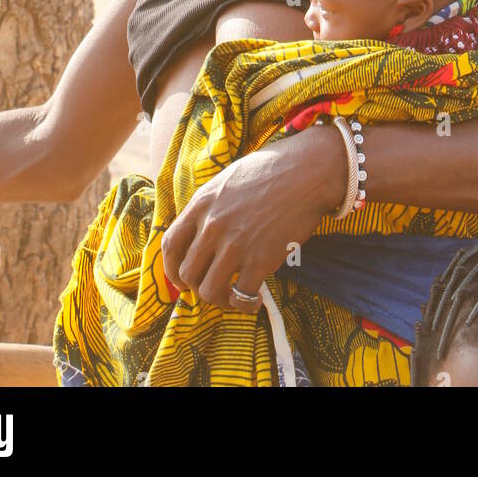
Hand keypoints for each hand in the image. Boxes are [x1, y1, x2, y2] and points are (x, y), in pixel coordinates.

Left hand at [160, 125, 347, 313]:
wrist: (307, 172)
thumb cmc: (271, 171)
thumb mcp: (227, 180)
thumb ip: (210, 206)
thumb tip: (201, 232)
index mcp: (202, 204)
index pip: (170, 245)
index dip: (171, 269)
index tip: (181, 281)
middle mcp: (212, 226)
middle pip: (188, 273)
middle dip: (196, 288)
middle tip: (212, 289)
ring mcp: (235, 244)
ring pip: (209, 291)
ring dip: (220, 301)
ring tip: (233, 297)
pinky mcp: (260, 260)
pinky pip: (241, 297)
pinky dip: (246, 306)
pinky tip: (256, 300)